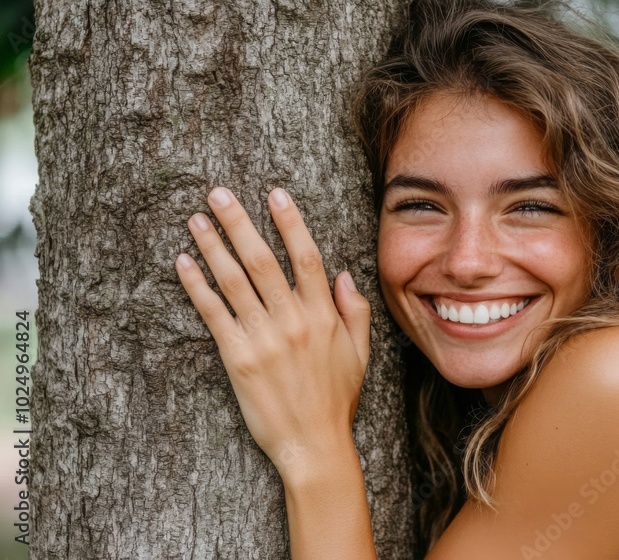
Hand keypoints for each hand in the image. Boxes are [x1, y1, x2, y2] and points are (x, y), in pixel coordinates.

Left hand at [175, 187, 369, 479]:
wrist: (313, 443)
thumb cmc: (337, 399)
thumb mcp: (360, 352)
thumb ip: (353, 310)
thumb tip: (343, 274)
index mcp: (323, 316)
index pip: (306, 257)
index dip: (290, 222)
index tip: (274, 194)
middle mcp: (293, 321)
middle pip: (263, 260)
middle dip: (239, 222)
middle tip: (218, 193)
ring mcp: (264, 339)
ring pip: (234, 281)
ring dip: (213, 246)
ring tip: (195, 219)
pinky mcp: (238, 358)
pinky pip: (213, 313)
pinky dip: (196, 286)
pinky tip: (183, 263)